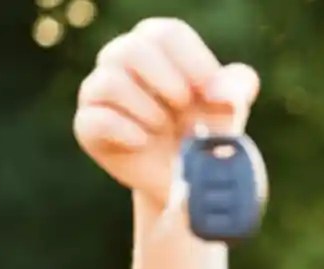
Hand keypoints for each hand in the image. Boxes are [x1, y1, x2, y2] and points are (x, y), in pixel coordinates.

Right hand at [73, 17, 259, 208]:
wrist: (185, 179)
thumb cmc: (205, 131)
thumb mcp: (229, 109)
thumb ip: (236, 89)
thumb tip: (221, 91)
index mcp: (157, 45)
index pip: (167, 33)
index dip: (193, 63)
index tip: (211, 94)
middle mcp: (120, 59)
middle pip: (132, 49)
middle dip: (167, 83)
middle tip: (185, 107)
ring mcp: (98, 91)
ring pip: (110, 82)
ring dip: (148, 110)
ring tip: (164, 127)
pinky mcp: (88, 126)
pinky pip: (97, 119)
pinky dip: (127, 133)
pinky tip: (144, 142)